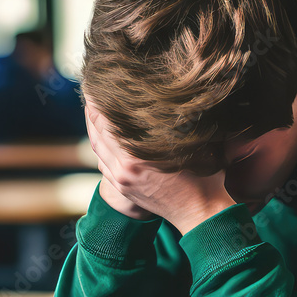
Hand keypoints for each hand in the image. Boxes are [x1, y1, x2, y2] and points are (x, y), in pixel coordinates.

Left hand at [84, 102, 235, 234]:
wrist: (201, 213)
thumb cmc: (205, 177)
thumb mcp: (194, 145)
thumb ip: (181, 123)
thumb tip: (177, 98)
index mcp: (138, 157)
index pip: (107, 122)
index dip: (100, 102)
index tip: (98, 84)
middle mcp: (124, 168)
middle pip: (97, 133)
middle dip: (93, 110)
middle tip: (92, 90)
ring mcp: (122, 179)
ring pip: (97, 148)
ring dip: (93, 127)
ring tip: (92, 108)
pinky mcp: (123, 187)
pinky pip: (102, 163)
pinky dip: (98, 146)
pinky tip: (101, 135)